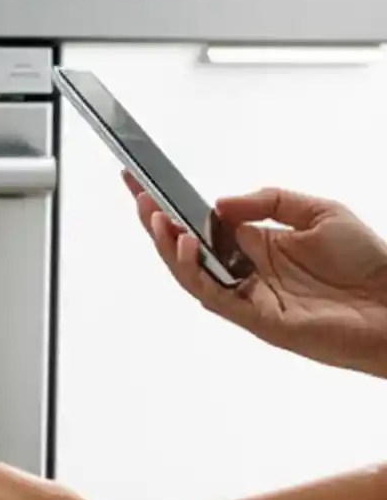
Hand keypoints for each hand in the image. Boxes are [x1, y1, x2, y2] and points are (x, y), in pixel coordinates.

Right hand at [125, 172, 386, 378]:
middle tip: (136, 194)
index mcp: (255, 246)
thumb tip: (219, 204)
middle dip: (155, 222)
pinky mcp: (257, 319)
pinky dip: (194, 270)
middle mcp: (245, 273)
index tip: (141, 180)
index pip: (199, 224)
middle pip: (184, 250)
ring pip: (190, 275)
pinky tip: (186, 243)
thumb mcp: (319, 211)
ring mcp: (248, 297)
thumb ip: (269, 201)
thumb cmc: (368, 263)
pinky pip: (214, 296)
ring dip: (166, 247)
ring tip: (154, 217)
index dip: (169, 205)